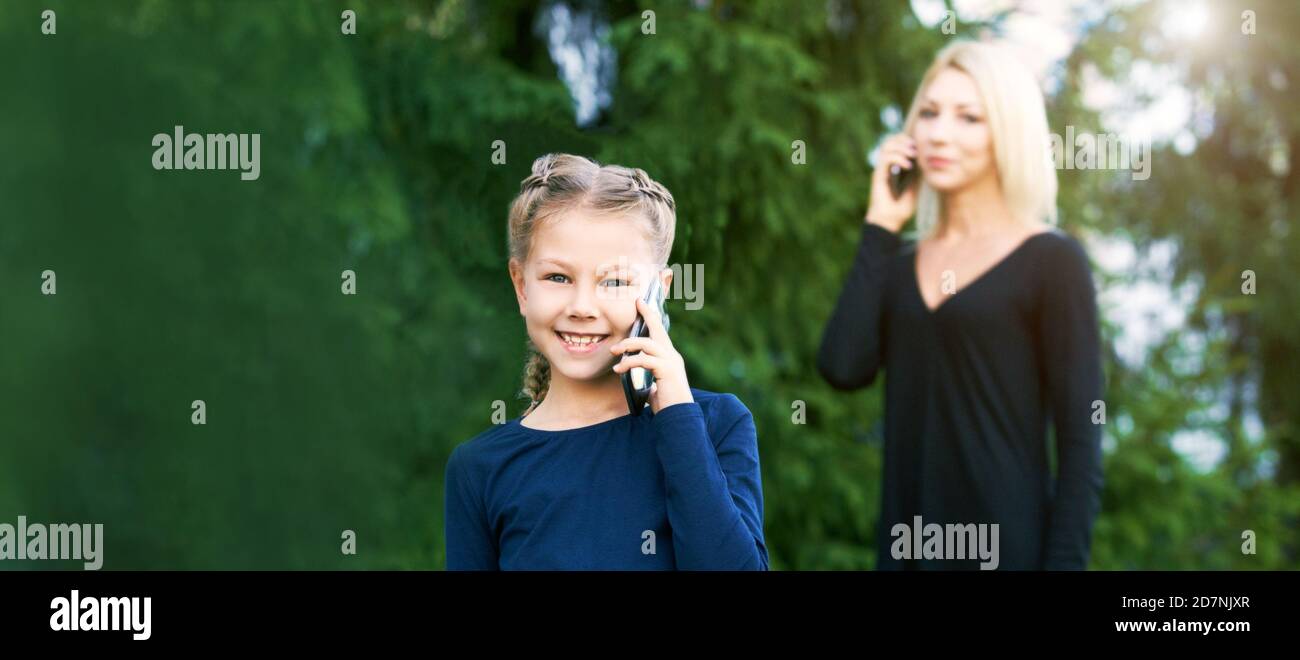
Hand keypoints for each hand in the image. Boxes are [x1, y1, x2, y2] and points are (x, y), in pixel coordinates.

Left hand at [609, 296, 692, 413]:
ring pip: (647, 343)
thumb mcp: (654, 384)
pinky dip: (629, 363)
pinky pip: (644, 360)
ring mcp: (671, 362)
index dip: (651, 315)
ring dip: (628, 345)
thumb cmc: (666, 403)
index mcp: (670, 357)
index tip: (641, 302)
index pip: (660, 332)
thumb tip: (630, 367)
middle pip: (658, 329)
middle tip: (635, 304)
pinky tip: (618, 369)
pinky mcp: (667, 370)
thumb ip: (647, 374)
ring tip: (614, 351)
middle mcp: (672, 356)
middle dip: (647, 315)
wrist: (679, 417)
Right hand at [864, 133, 917, 232]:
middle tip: (915, 149)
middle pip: (890, 140)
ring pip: (886, 146)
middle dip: (904, 140)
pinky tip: (908, 166)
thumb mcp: (915, 186)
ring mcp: (881, 169)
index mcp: (893, 166)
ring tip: (912, 156)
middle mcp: (885, 165)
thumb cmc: (902, 207)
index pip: (896, 142)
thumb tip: (925, 158)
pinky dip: (898, 158)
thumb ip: (918, 173)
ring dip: (901, 147)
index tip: (919, 147)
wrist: (890, 221)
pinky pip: (885, 159)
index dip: (907, 140)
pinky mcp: (877, 175)